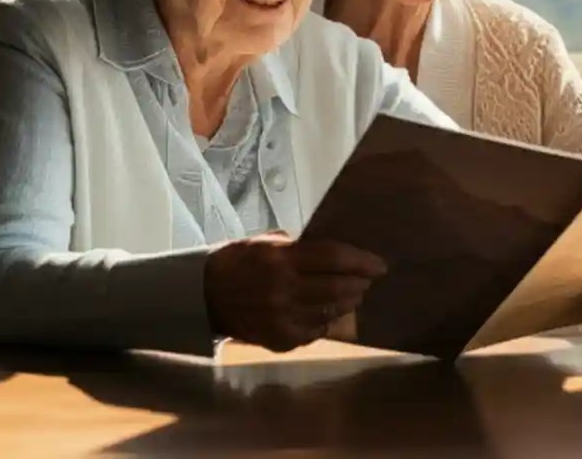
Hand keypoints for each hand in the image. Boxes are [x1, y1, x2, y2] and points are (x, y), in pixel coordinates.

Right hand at [204, 233, 386, 351]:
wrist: (202, 296)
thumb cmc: (236, 261)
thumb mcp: (264, 242)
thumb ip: (298, 247)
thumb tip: (334, 252)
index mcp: (280, 261)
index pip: (333, 258)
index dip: (362, 261)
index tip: (380, 265)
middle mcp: (284, 291)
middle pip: (337, 288)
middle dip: (360, 283)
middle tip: (369, 280)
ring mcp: (282, 319)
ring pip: (330, 312)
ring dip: (348, 302)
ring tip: (355, 294)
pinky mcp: (279, 340)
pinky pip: (315, 331)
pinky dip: (327, 321)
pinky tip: (331, 313)